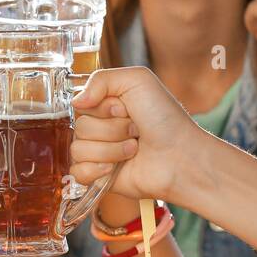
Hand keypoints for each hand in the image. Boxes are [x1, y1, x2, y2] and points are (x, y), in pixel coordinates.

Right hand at [70, 67, 200, 201]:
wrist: (181, 157)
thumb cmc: (166, 118)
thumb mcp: (137, 80)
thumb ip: (100, 79)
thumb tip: (75, 101)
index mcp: (106, 105)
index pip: (80, 103)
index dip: (102, 107)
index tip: (124, 109)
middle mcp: (100, 128)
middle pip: (80, 127)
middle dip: (111, 129)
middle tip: (136, 131)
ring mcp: (98, 153)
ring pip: (78, 149)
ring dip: (111, 150)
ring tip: (134, 149)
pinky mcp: (98, 177)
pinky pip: (77, 172)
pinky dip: (96, 169)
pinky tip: (114, 169)